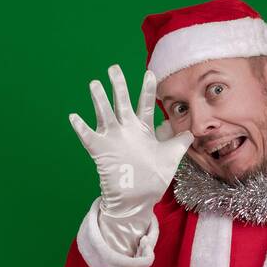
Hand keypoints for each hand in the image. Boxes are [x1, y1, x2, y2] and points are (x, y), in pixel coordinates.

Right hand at [68, 64, 193, 217]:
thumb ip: (180, 142)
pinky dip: (81, 128)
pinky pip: (89, 138)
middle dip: (119, 85)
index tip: (149, 73)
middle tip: (114, 68)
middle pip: (122, 103)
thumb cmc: (154, 178)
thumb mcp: (171, 158)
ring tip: (94, 84)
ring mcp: (113, 139)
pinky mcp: (101, 151)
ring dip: (99, 100)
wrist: (138, 199)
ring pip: (105, 115)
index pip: (145, 104)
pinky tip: (74, 117)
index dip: (147, 89)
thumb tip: (192, 131)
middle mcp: (127, 130)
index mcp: (143, 129)